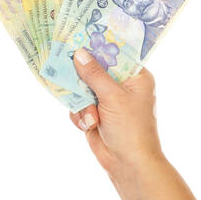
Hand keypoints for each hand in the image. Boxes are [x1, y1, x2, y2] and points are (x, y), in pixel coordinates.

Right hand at [68, 49, 162, 175]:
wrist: (128, 164)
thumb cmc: (130, 128)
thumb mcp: (113, 97)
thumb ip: (95, 74)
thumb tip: (79, 53)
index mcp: (136, 77)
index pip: (116, 53)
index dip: (98, 45)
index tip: (79, 35)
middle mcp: (123, 86)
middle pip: (95, 69)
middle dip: (82, 76)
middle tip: (64, 65)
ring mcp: (108, 101)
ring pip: (82, 88)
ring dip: (82, 103)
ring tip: (91, 117)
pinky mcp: (96, 114)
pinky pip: (79, 105)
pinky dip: (80, 115)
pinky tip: (87, 126)